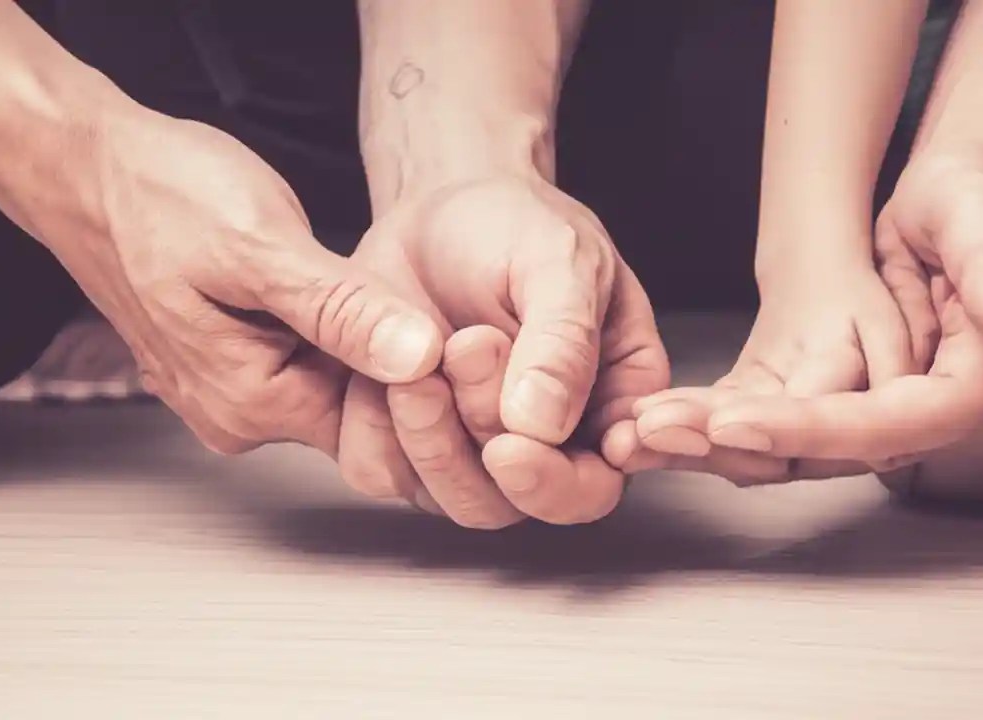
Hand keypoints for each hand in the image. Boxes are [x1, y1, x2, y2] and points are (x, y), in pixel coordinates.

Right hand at [9, 107, 442, 455]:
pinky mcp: (225, 360)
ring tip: (381, 288)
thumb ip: (340, 310)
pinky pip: (300, 360)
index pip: (374, 427)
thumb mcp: (261, 245)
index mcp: (251, 403)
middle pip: (353, 410)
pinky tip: (338, 286)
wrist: (86, 166)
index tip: (456, 332)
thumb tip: (419, 358)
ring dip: (362, 340)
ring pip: (330, 382)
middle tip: (424, 297)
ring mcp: (225, 390)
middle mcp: (237, 414)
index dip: (424, 383)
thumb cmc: (159, 195)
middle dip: (395, 361)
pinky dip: (328, 328)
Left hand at [338, 176, 669, 527]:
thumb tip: (542, 424)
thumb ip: (563, 342)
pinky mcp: (408, 443)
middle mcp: (547, 445)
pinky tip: (383, 370)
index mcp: (608, 408)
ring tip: (421, 358)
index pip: (593, 486)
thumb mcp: (559, 263)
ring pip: (450, 498)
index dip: (556, 484)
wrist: (439, 205)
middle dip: (481, 428)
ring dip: (427, 434)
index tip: (510, 446)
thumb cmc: (517, 225)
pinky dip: (375, 426)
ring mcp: (474, 452)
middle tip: (468, 344)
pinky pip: (383, 471)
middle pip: (516, 501)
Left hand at [630, 151, 982, 481]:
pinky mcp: (837, 404)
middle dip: (729, 446)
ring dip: (706, 445)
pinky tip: (657, 423)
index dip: (805, 428)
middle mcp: (920, 420)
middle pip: (819, 452)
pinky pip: (769, 425)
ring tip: (632, 437)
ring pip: (783, 451)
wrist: (950, 203)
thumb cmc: (973, 203)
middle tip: (650, 435)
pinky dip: (713, 426)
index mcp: (971, 391)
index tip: (733, 422)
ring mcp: (875, 417)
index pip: (879, 428)